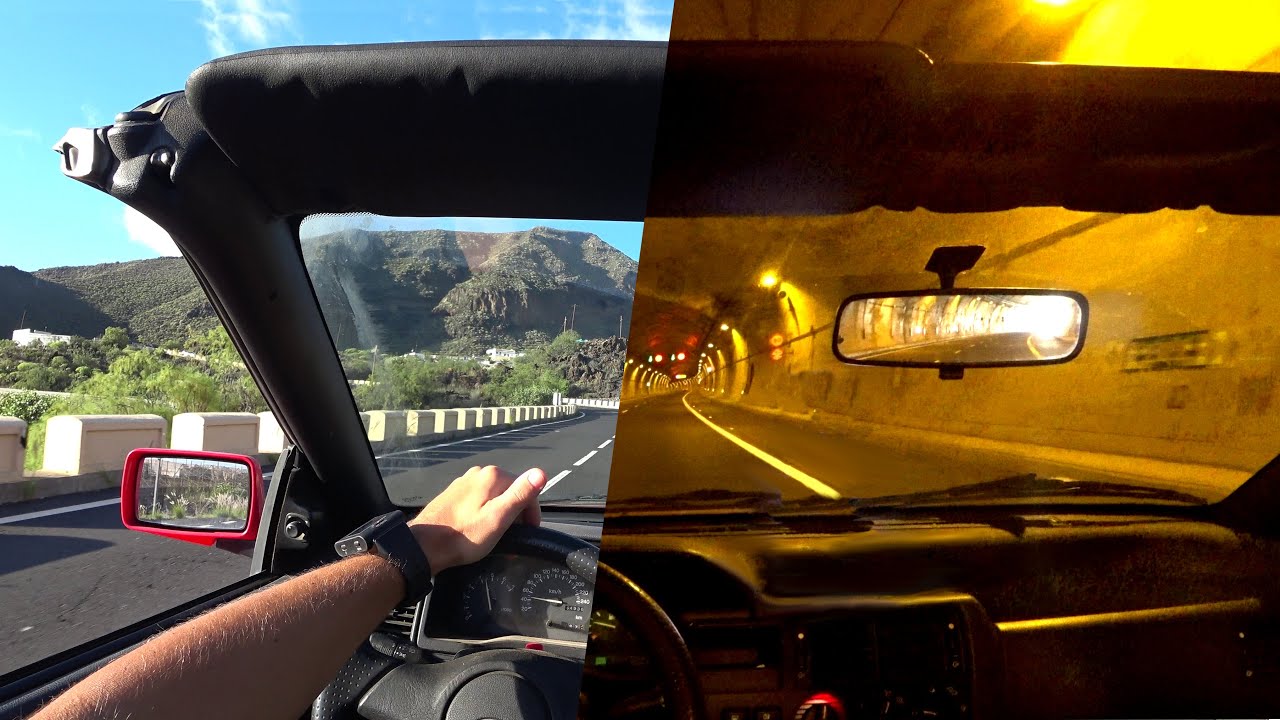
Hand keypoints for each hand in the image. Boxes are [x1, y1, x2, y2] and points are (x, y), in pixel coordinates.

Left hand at [408, 465, 545, 571]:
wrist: (424, 546)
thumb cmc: (464, 536)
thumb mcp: (498, 518)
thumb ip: (520, 494)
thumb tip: (541, 473)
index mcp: (493, 476)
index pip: (526, 489)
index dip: (532, 513)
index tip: (529, 534)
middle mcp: (478, 473)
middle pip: (510, 492)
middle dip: (516, 514)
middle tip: (512, 539)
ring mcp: (464, 483)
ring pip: (494, 497)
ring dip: (501, 515)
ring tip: (496, 537)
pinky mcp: (454, 494)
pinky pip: (479, 501)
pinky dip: (485, 514)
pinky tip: (478, 530)